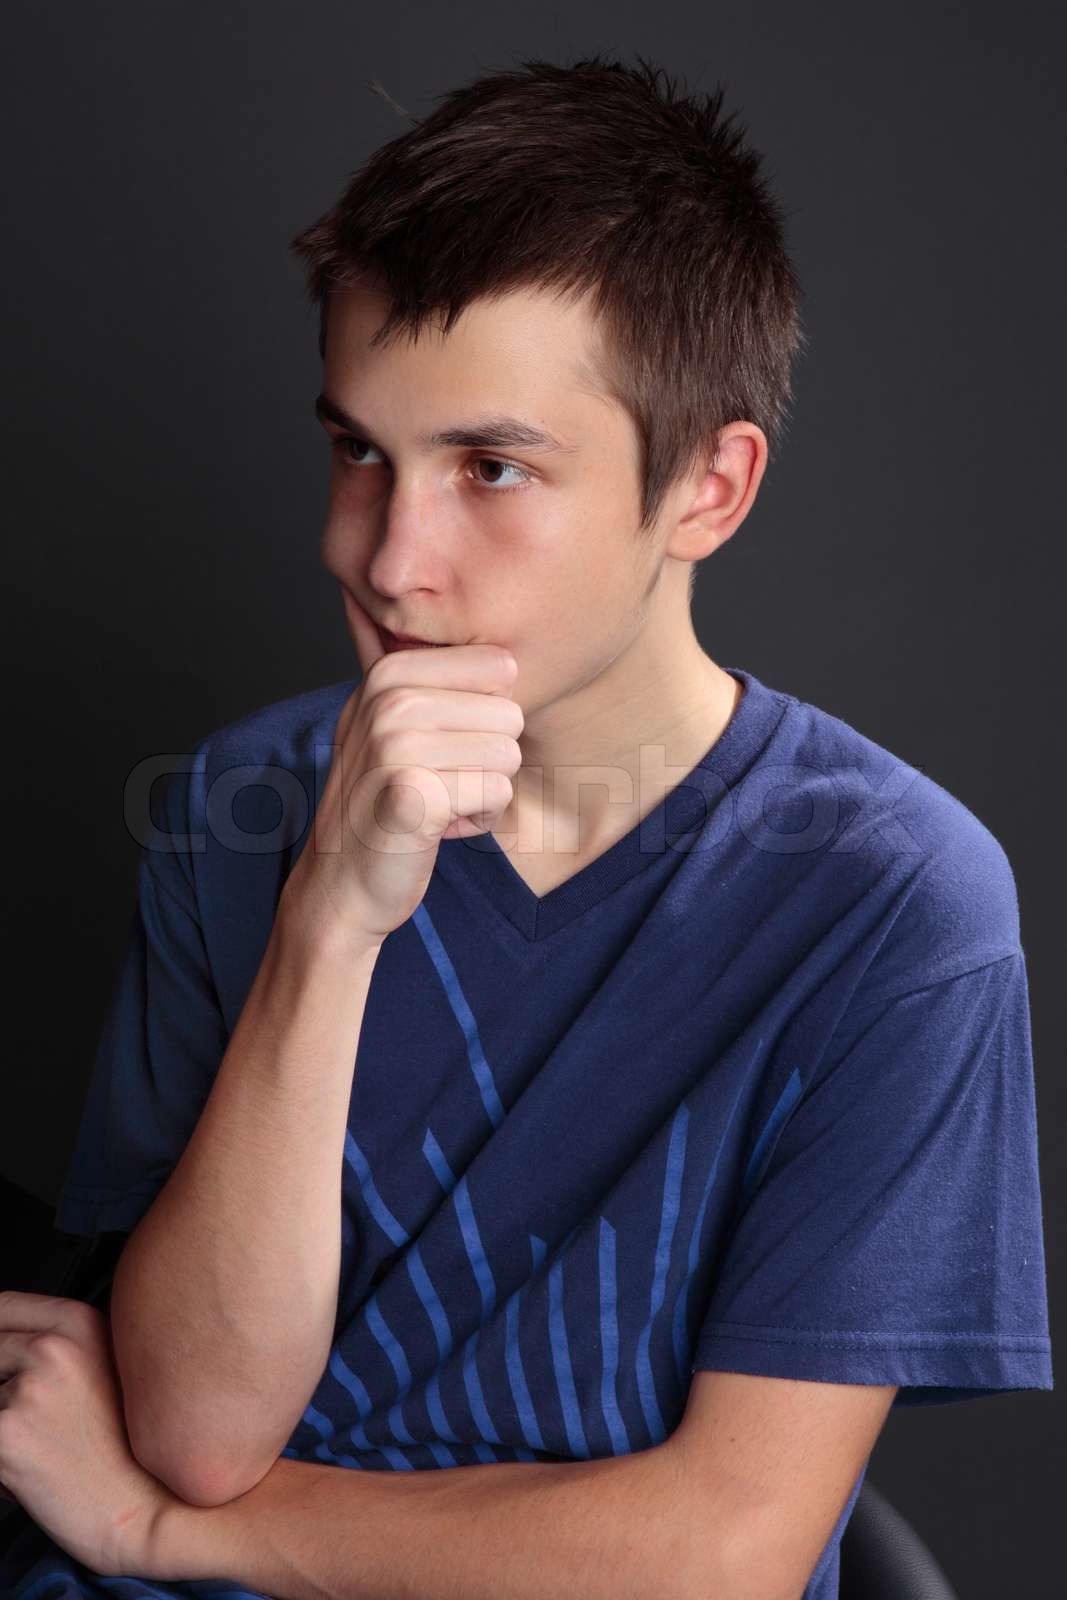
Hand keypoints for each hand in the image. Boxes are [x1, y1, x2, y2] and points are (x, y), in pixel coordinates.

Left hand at [0, 1290, 175, 1577]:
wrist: (148, 1507)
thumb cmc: (132, 1449)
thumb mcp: (108, 1368)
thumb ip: (59, 1346)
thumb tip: (7, 1346)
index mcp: (80, 1323)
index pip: (2, 1305)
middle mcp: (53, 1346)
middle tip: (30, 1419)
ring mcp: (29, 1386)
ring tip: (36, 1447)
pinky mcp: (5, 1431)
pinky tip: (30, 1472)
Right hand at [281, 589, 523, 945]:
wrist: (341, 883)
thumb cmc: (384, 800)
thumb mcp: (390, 723)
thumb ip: (430, 679)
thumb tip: (493, 645)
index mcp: (389, 672)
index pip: (500, 665)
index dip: (490, 713)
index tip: (447, 741)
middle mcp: (390, 701)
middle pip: (510, 713)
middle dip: (491, 757)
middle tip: (443, 781)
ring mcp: (396, 747)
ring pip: (509, 755)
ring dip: (486, 791)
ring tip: (440, 802)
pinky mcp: (414, 795)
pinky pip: (497, 793)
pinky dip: (480, 819)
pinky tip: (439, 827)